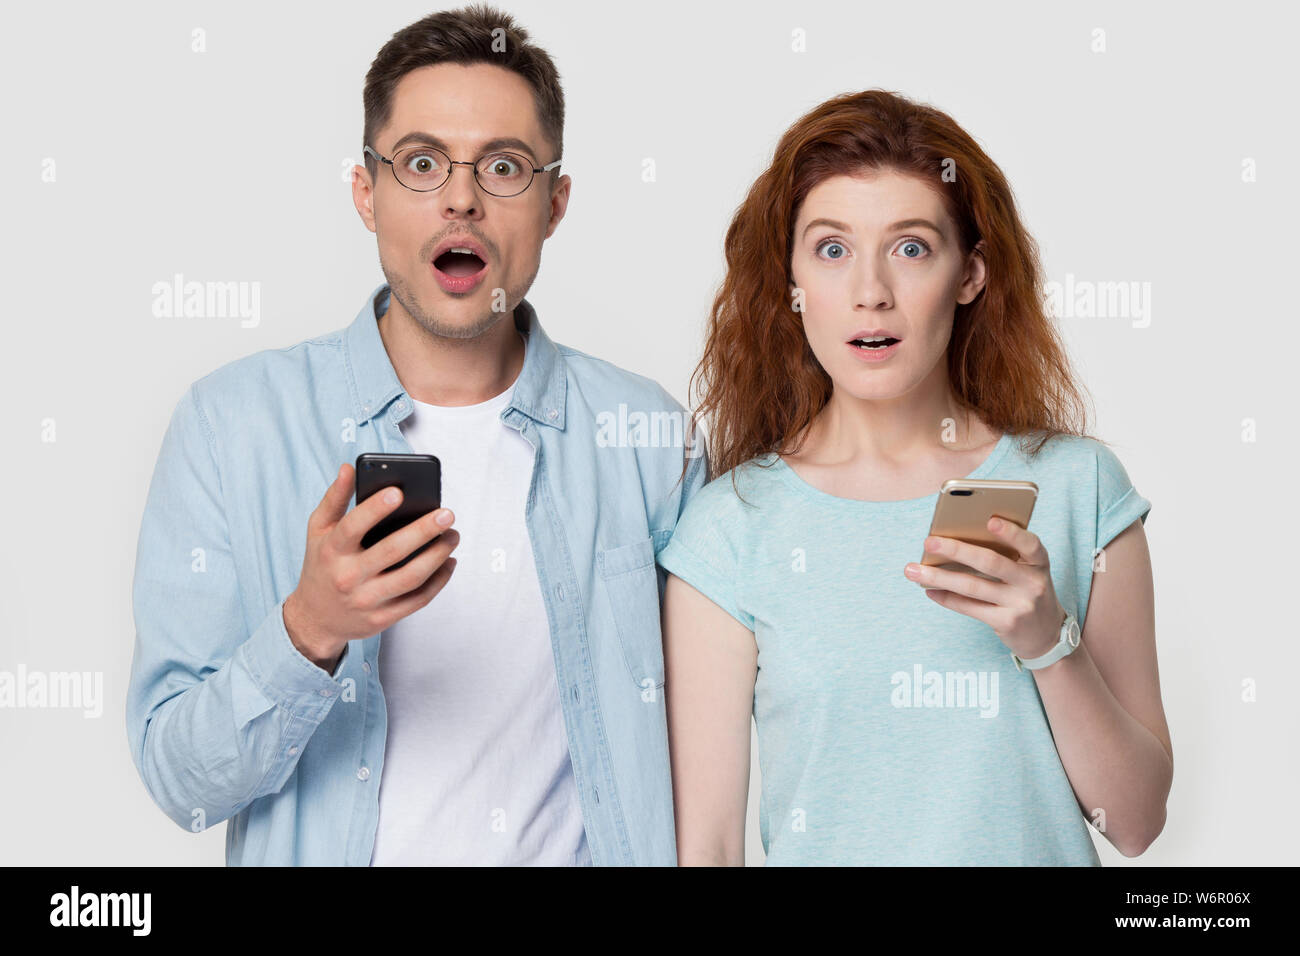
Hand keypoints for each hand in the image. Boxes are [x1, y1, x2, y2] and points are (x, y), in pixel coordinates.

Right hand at [283, 463, 458, 670]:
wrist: (315, 619)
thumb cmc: (321, 564)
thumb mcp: (318, 531)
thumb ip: (334, 498)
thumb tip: (349, 467)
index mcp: (332, 550)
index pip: (352, 527)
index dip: (374, 509)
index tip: (398, 491)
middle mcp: (348, 576)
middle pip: (391, 551)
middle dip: (423, 531)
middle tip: (447, 514)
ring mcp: (366, 600)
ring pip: (411, 577)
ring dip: (438, 555)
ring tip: (453, 535)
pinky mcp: (383, 618)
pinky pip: (417, 600)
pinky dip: (438, 580)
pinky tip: (449, 561)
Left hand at [903, 517, 1064, 662]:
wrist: (1048, 635)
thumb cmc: (1027, 591)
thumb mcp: (1028, 572)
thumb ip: (1005, 556)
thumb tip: (954, 542)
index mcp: (1039, 562)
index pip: (1030, 544)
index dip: (1011, 532)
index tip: (989, 520)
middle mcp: (1033, 583)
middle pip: (990, 562)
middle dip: (956, 550)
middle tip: (928, 542)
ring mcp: (1020, 604)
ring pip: (972, 586)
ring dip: (939, 577)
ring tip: (913, 570)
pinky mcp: (1007, 623)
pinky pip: (970, 607)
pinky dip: (947, 598)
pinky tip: (929, 590)